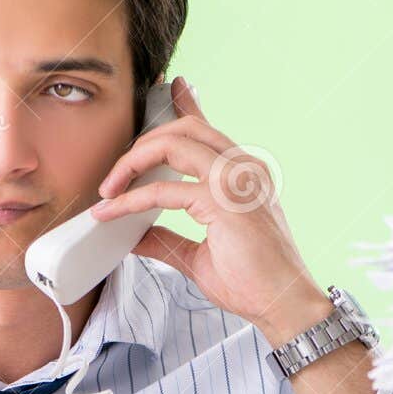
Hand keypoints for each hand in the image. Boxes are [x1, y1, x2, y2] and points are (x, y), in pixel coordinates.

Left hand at [91, 77, 332, 345]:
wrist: (284, 306)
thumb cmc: (254, 283)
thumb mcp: (199, 257)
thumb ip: (168, 240)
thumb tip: (134, 235)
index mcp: (245, 175)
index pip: (209, 129)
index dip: (187, 102)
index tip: (168, 87)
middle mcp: (244, 168)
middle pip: (185, 127)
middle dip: (142, 142)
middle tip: (115, 174)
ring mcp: (236, 180)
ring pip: (174, 142)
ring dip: (132, 162)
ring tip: (108, 189)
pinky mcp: (223, 202)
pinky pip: (164, 189)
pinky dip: (132, 199)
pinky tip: (112, 212)